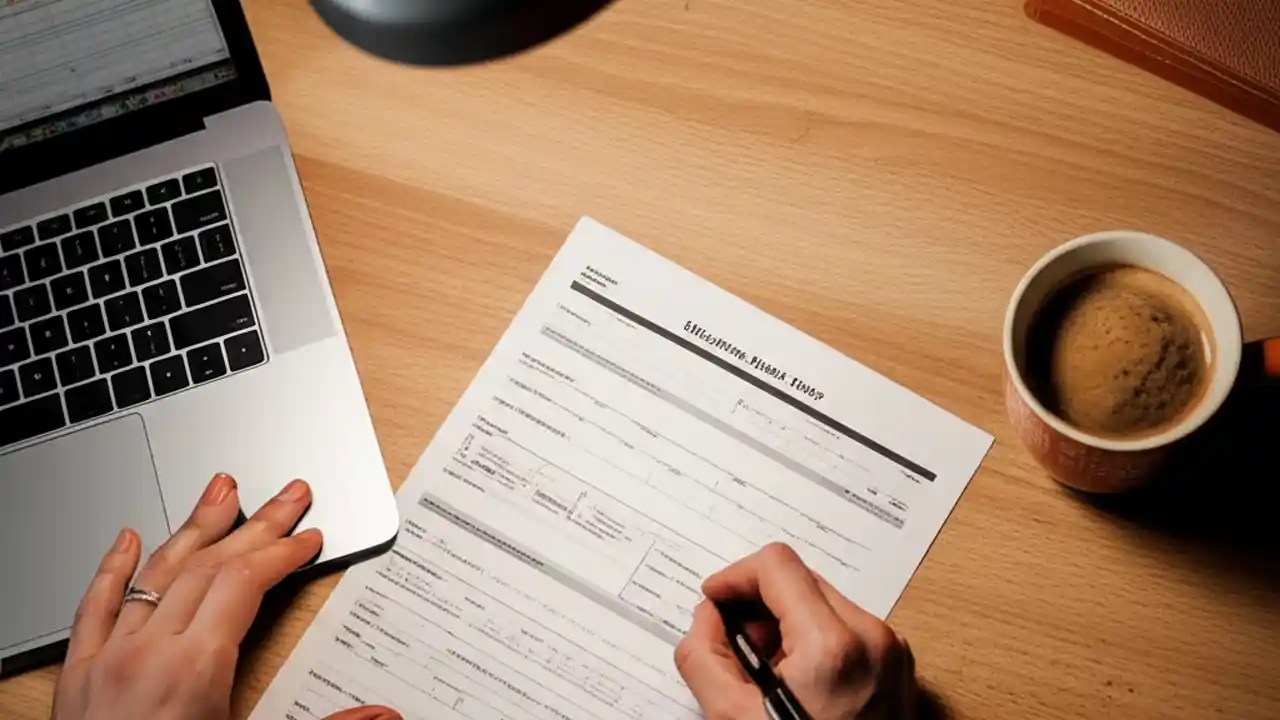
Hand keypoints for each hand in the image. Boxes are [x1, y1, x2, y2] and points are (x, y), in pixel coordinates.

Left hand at [51, 473, 400, 719]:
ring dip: (195, 526)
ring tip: (222, 489)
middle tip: (289, 493)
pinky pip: (94, 606)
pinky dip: (113, 567)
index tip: (310, 536)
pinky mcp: (76, 675)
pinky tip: (130, 538)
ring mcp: (108, 658)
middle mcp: (148, 651)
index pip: (246, 583)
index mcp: (197, 668)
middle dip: (257, 525)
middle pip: (209, 564)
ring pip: (156, 572)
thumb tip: (385, 716)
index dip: (283, 552)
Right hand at [675, 543, 916, 719]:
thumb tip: (707, 616)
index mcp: (834, 645)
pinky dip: (812, 642)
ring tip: (766, 673)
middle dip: (758, 606)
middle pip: (800, 580)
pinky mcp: (897, 667)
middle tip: (734, 646)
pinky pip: (846, 629)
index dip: (734, 577)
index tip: (714, 600)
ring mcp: (891, 652)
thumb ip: (704, 655)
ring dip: (784, 624)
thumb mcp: (733, 718)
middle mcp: (873, 638)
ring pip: (822, 602)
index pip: (776, 565)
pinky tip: (796, 683)